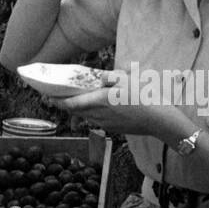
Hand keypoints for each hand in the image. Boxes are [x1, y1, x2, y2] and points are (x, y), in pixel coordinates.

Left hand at [46, 73, 189, 140]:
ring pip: (87, 116)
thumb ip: (109, 77)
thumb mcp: (127, 79)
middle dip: (67, 104)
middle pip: (77, 111)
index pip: (71, 104)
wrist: (162, 121)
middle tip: (59, 95)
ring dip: (81, 109)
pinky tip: (101, 106)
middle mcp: (100, 115)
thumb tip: (99, 77)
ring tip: (79, 99)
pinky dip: (94, 113)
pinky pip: (99, 120)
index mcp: (100, 101)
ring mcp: (107, 124)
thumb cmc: (145, 96)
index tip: (47, 96)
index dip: (57, 101)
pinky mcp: (115, 130)